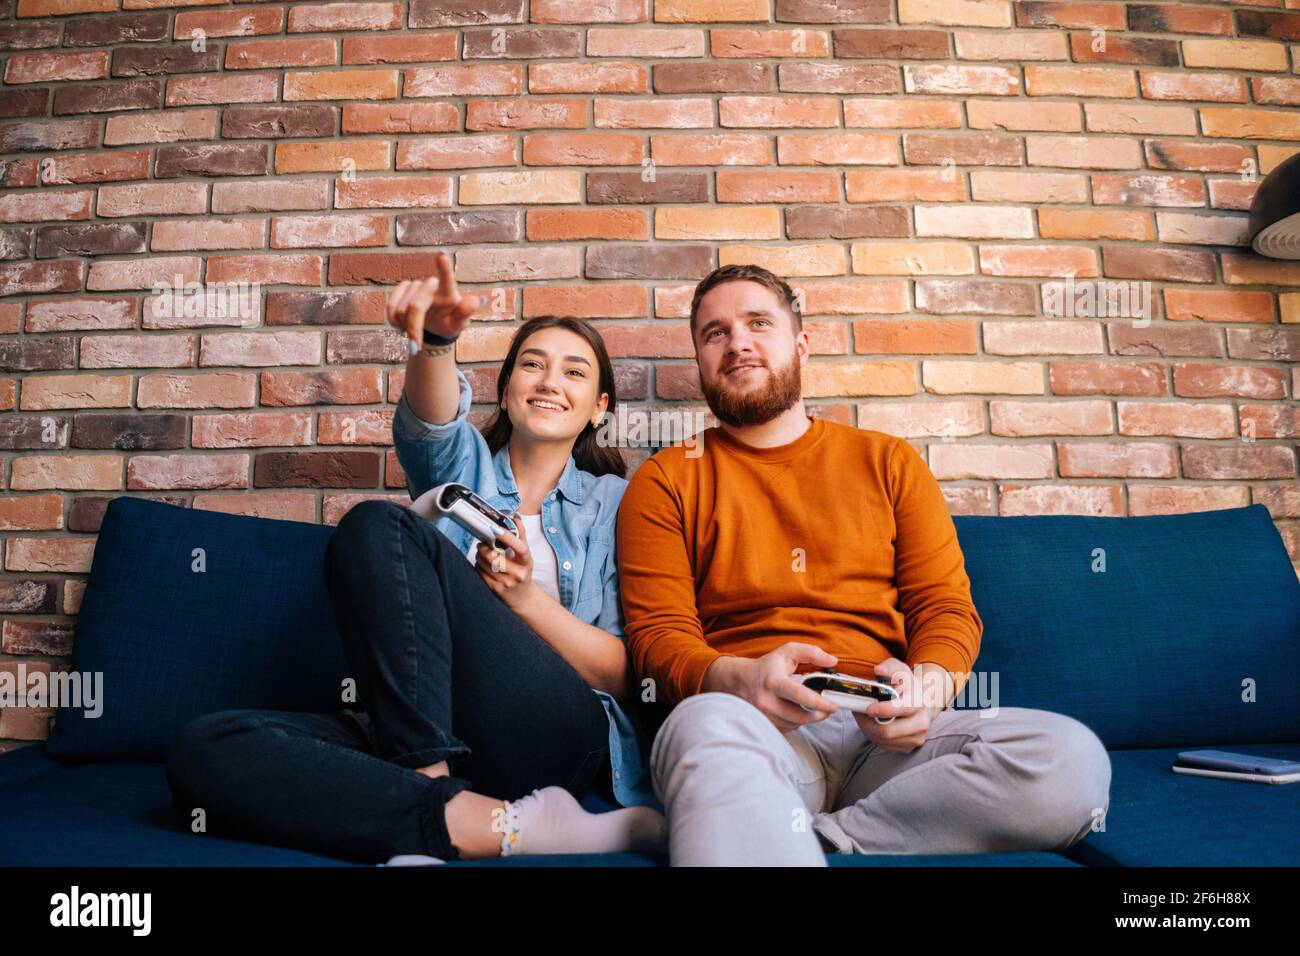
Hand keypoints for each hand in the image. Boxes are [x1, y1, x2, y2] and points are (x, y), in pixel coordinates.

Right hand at [385, 251, 481, 348]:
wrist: (435, 325)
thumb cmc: (450, 323)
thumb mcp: (459, 323)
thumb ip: (464, 313)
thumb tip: (474, 301)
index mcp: (448, 292)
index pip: (447, 280)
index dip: (444, 268)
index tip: (443, 255)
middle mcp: (430, 284)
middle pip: (414, 307)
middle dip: (413, 328)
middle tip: (416, 345)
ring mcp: (414, 286)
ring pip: (400, 310)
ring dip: (405, 326)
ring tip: (416, 331)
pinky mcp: (400, 290)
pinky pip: (390, 309)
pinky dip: (395, 323)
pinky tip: (404, 326)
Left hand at [473, 519, 537, 610]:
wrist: (522, 597)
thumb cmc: (523, 572)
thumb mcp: (526, 556)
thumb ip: (521, 536)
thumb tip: (516, 518)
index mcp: (527, 562)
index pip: (520, 548)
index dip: (508, 537)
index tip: (496, 529)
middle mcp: (518, 574)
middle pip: (496, 558)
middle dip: (485, 548)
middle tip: (481, 544)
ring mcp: (507, 583)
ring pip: (486, 565)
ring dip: (479, 556)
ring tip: (481, 552)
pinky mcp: (496, 589)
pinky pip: (481, 573)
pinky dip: (478, 565)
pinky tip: (481, 563)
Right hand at [707, 642, 840, 733]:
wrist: (740, 680)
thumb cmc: (767, 666)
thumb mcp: (787, 652)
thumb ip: (811, 653)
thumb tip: (833, 661)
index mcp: (774, 682)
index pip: (799, 696)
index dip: (819, 702)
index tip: (833, 706)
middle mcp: (766, 701)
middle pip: (800, 716)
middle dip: (818, 715)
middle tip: (829, 709)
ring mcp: (764, 715)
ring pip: (795, 724)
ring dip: (806, 717)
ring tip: (809, 706)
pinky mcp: (764, 724)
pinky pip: (787, 728)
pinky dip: (795, 721)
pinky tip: (794, 710)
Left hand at [851, 658, 951, 753]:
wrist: (923, 703)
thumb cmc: (908, 685)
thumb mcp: (901, 670)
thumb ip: (890, 667)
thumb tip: (879, 670)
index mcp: (920, 702)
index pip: (902, 709)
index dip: (884, 710)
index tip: (869, 709)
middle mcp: (921, 722)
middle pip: (889, 731)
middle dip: (868, 723)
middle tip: (857, 712)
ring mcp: (916, 737)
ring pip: (884, 740)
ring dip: (868, 729)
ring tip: (862, 716)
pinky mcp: (909, 747)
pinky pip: (885, 746)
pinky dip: (873, 736)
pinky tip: (871, 724)